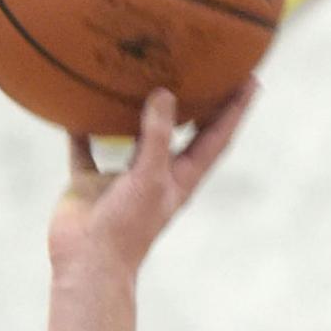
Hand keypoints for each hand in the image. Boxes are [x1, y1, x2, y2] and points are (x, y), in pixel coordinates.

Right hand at [48, 80, 257, 275]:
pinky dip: (82, 128)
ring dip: (140, 108)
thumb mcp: (148, 178)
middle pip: (184, 132)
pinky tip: (77, 101)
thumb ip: (156, 137)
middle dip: (200, 103)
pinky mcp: (91, 181)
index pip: (217, 137)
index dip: (235, 110)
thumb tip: (164, 93)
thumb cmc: (126, 228)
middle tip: (210, 67)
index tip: (252, 80)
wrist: (87, 263)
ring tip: (147, 73)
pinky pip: (86, 146)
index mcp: (181, 179)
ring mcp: (124, 178)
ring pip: (134, 134)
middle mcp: (156, 175)